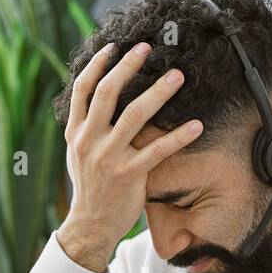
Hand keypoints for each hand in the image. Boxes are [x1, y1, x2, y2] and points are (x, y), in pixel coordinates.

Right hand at [57, 41, 202, 272]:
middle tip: (147, 48)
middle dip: (128, 67)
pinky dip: (179, 136)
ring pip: (134, 116)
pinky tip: (196, 125)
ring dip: (158, 93)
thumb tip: (96, 97)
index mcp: (75, 132)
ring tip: (177, 77)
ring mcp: (108, 158)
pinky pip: (158, 150)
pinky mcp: (129, 175)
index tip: (114, 47)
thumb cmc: (90, 186)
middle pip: (108, 93)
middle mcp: (88, 141)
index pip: (82, 89)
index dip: (97, 65)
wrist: (90, 224)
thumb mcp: (76, 153)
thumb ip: (85, 126)